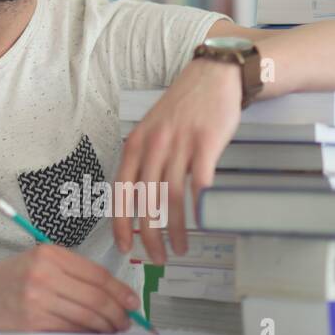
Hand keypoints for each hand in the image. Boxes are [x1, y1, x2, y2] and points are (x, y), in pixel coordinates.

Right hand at [0, 244, 140, 332]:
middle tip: (126, 319)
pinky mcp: (32, 321)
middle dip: (117, 312)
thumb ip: (71, 271)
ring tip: (113, 328)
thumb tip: (111, 292)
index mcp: (48, 254)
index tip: (132, 300)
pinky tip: (92, 333)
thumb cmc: (10, 277)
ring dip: (106, 326)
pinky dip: (86, 333)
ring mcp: (37, 298)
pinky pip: (70, 329)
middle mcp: (43, 274)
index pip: (96, 273)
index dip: (120, 290)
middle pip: (95, 297)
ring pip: (86, 316)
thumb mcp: (39, 260)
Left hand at [111, 58, 242, 263]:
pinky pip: (200, 182)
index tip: (124, 245)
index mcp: (135, 143)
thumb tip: (138, 198)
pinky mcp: (206, 142)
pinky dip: (199, 207)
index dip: (121, 221)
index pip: (121, 189)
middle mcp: (153, 144)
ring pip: (172, 196)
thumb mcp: (152, 130)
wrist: (213, 77)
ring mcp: (179, 143)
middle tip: (156, 257)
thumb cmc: (183, 108)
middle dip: (149, 234)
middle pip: (146, 199)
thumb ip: (144, 159)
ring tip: (180, 248)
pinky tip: (202, 224)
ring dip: (175, 228)